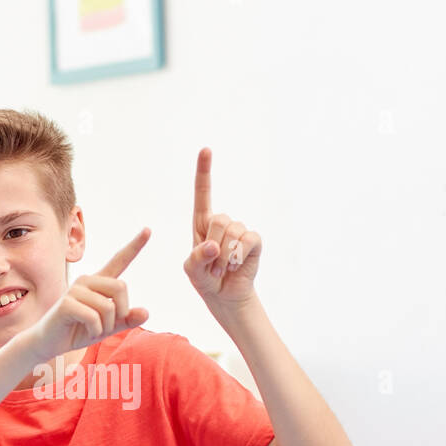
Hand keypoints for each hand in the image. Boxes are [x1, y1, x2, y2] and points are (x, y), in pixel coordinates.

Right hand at [24, 228, 150, 362]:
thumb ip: (127, 319)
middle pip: (121, 287)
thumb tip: (146, 312)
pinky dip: (95, 331)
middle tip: (108, 326)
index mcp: (100, 282)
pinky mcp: (67, 302)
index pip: (119, 260)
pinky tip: (85, 333)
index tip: (148, 229)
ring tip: (93, 330)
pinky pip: (93, 317)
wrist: (51, 342)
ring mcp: (75, 289)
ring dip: (106, 326)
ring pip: (108, 306)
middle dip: (121, 312)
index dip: (135, 246)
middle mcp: (88, 280)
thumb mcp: (108, 327)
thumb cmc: (79, 331)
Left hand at [186, 147, 260, 312]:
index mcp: (202, 223)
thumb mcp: (192, 270)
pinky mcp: (254, 242)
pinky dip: (240, 257)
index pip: (202, 193)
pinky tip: (236, 266)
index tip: (205, 149)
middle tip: (212, 265)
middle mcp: (222, 223)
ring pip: (233, 233)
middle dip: (213, 247)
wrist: (225, 295)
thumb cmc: (205, 279)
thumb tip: (214, 247)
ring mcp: (240, 231)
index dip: (204, 171)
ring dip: (224, 258)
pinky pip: (248, 241)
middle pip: (218, 220)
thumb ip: (197, 258)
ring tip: (223, 269)